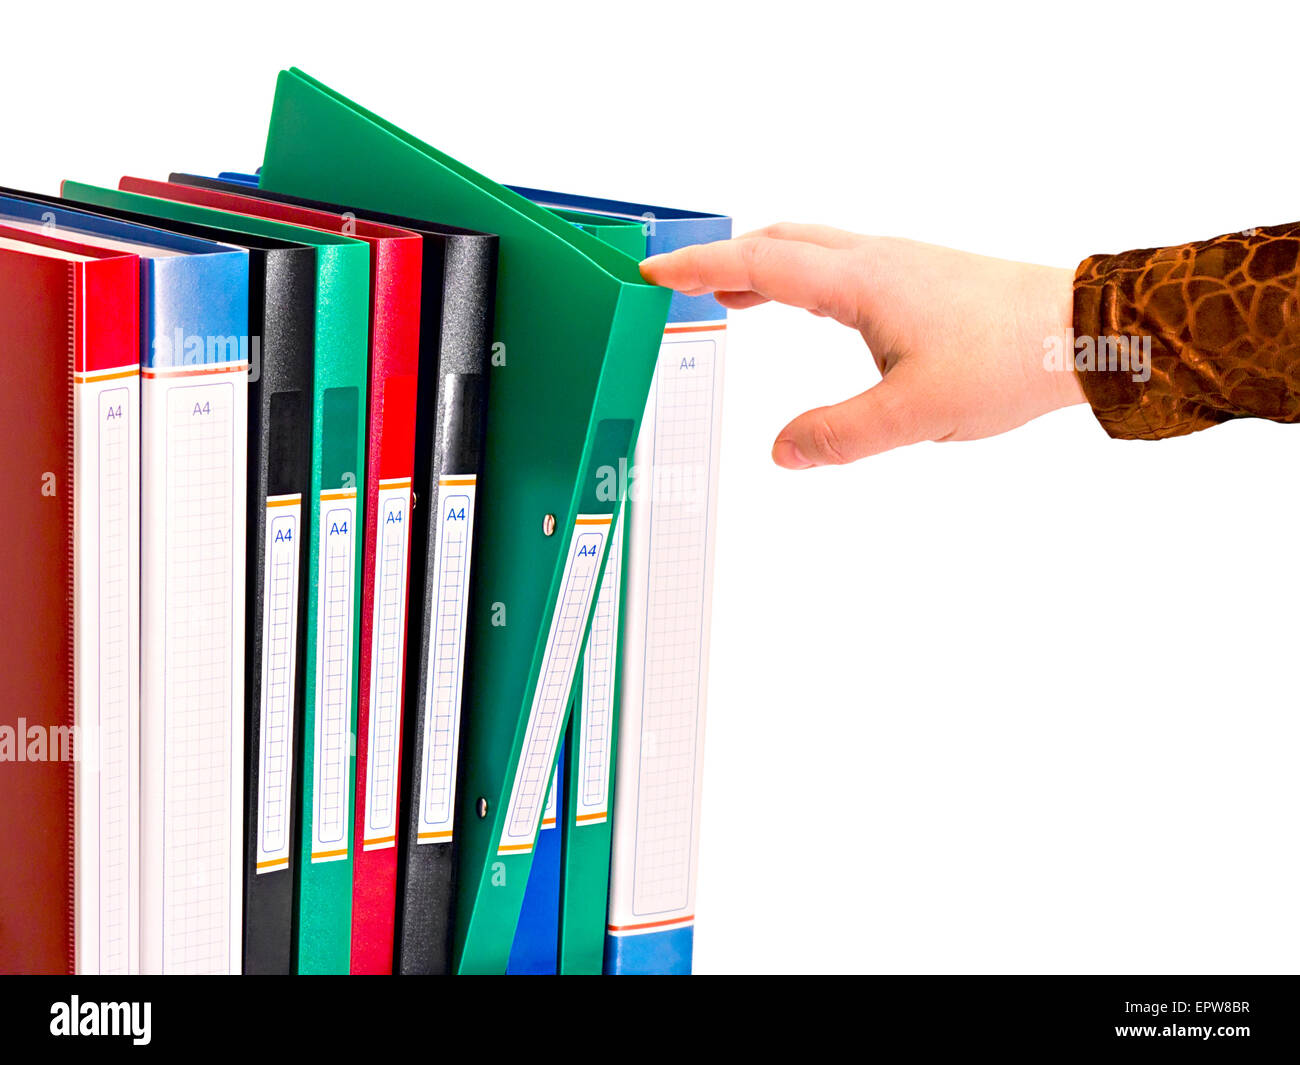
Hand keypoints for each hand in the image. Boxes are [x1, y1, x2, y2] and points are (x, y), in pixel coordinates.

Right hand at [640, 224, 1082, 467]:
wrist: (1084, 331)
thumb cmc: (1009, 359)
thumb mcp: (915, 414)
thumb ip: (840, 436)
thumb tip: (782, 453)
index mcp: (862, 282)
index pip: (761, 265)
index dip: (701, 267)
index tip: (655, 268)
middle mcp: (875, 260)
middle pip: (779, 241)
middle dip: (722, 258)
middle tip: (678, 278)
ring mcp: (900, 262)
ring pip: (811, 247)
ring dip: (761, 265)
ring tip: (730, 293)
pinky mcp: (920, 276)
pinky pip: (839, 262)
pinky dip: (800, 274)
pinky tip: (808, 304)